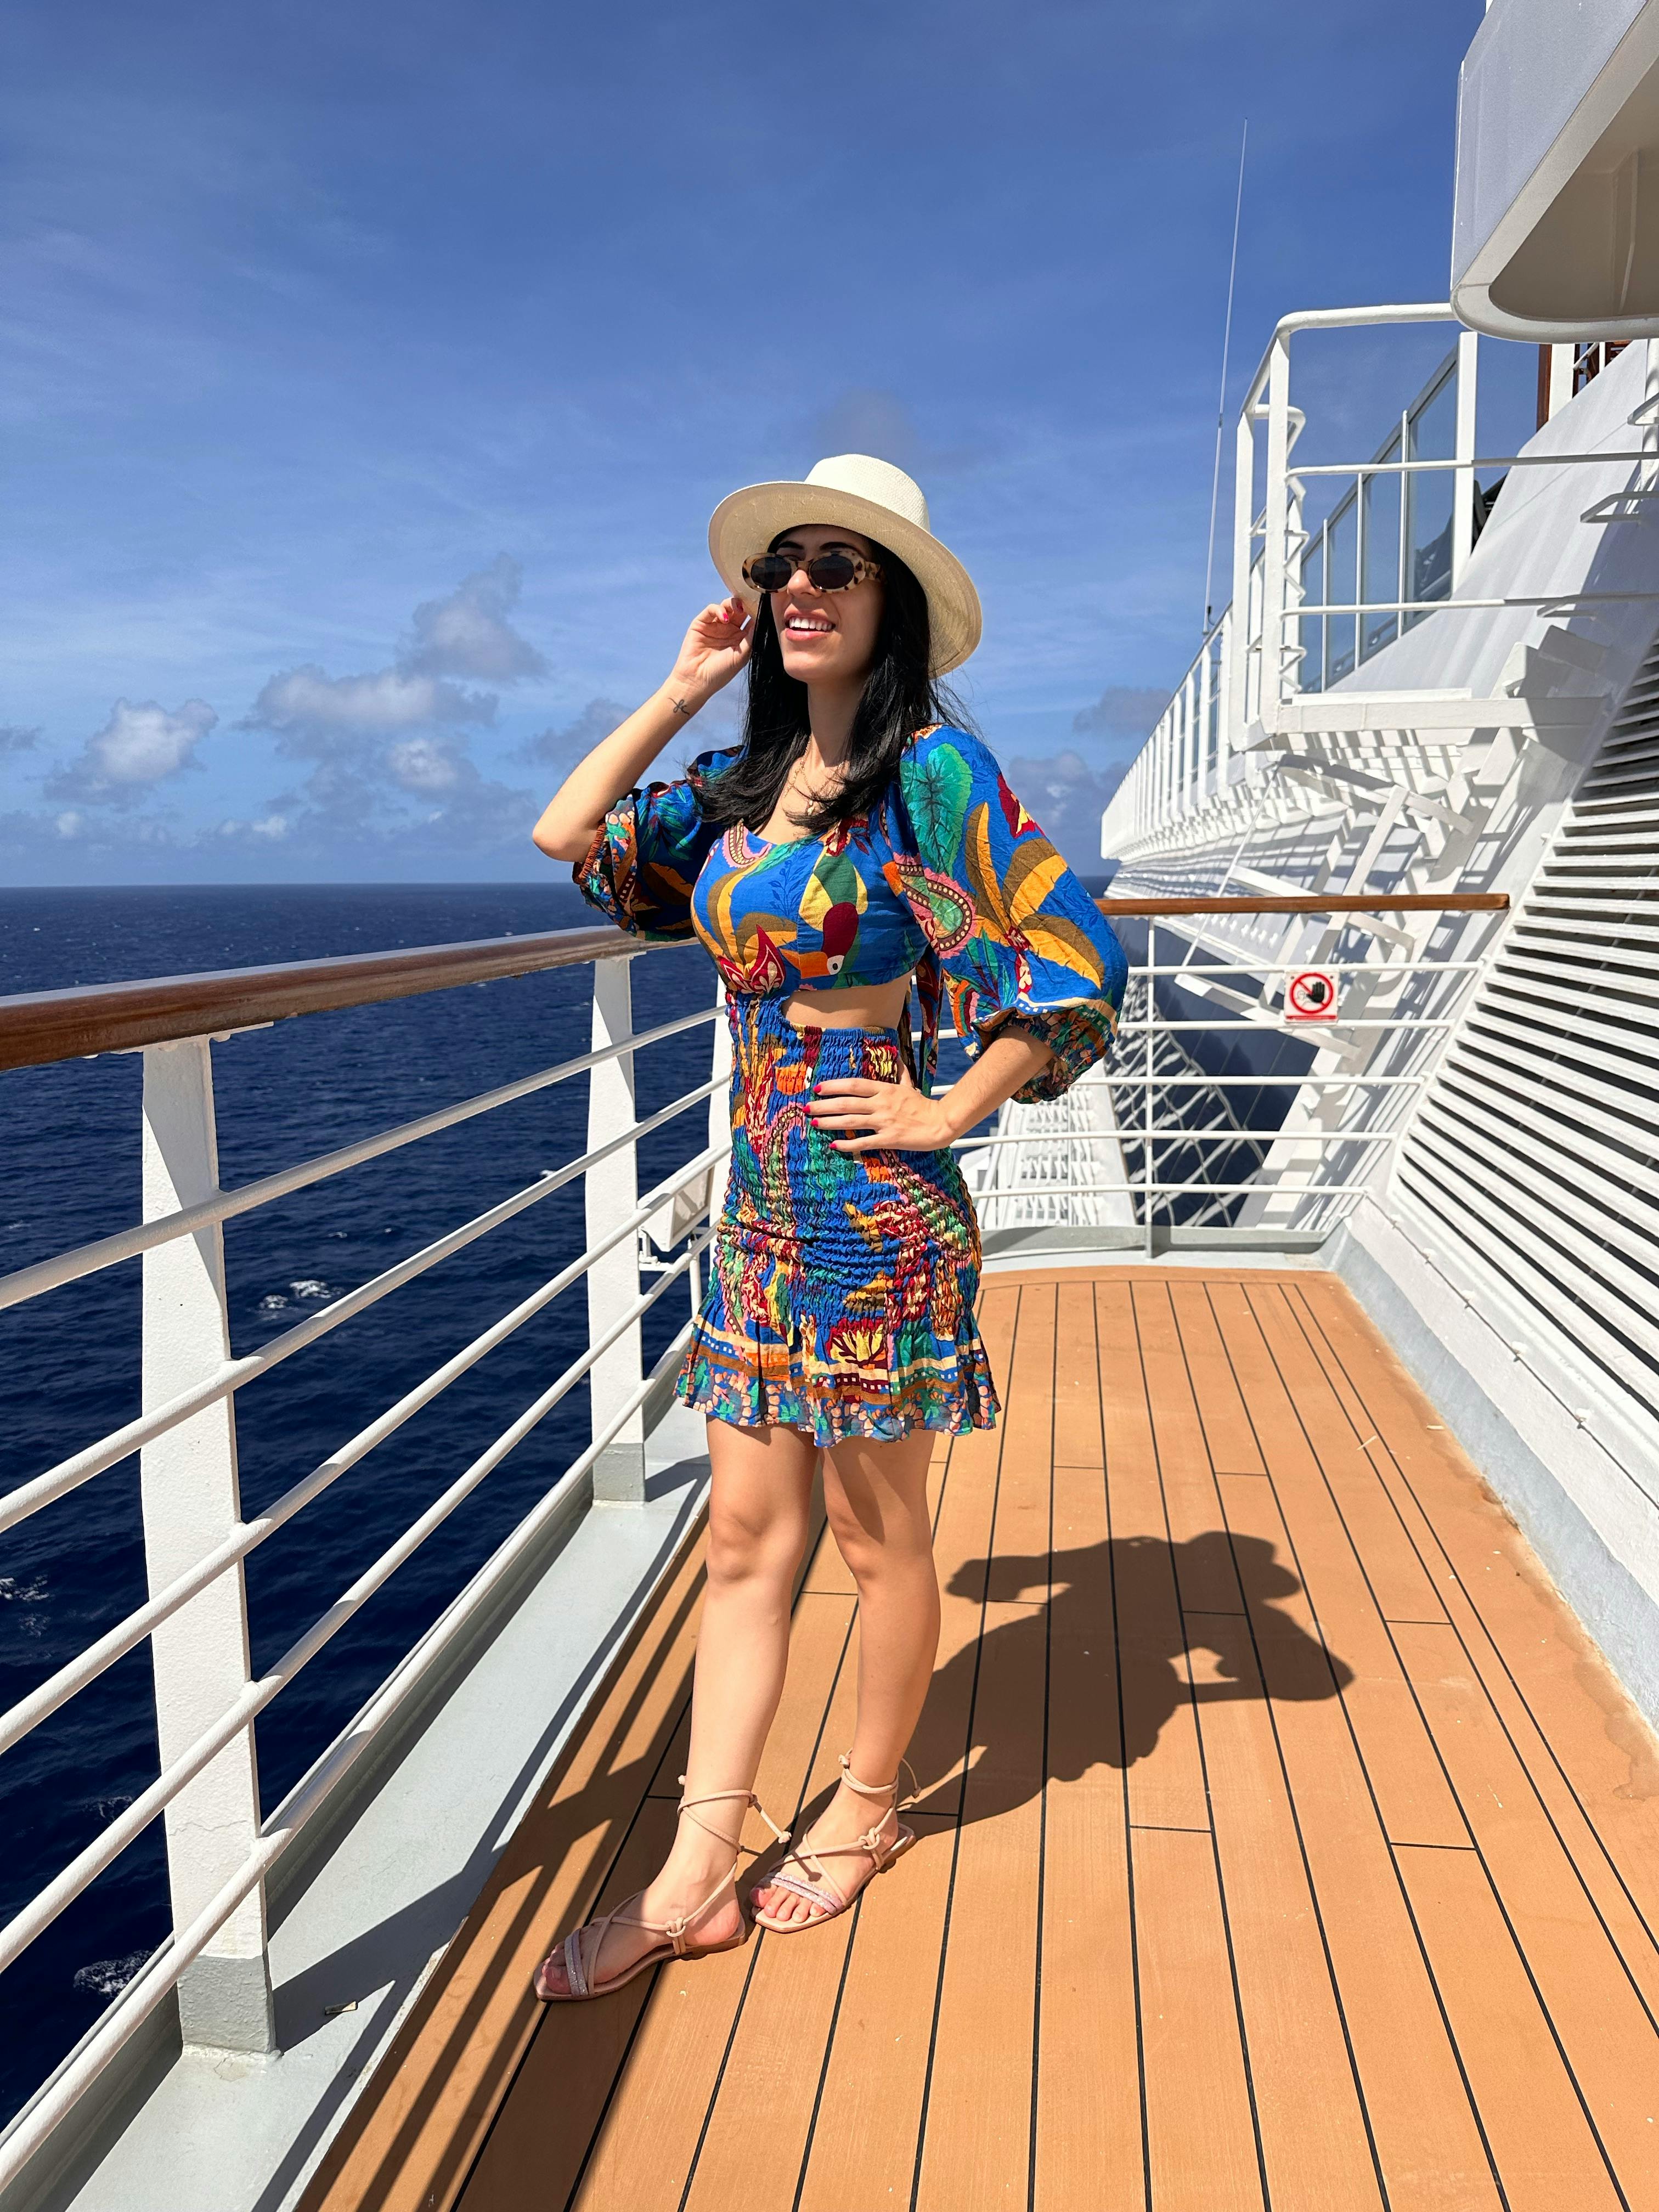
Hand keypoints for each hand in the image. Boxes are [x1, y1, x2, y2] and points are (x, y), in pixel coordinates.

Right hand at [665, 596, 752, 706]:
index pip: (752, 619)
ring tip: (738, 608)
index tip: (764, 606)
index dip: (757, 612)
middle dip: (746, 604)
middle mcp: (729, 630)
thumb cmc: (721, 672)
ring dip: (733, 604)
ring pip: (727, 606)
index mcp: (741, 638)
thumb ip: (751, 637)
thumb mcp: (742, 655)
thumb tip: (761, 619)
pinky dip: (718, 609)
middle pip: (740, 610)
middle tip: (751, 601)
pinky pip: (711, 609)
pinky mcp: (702, 623)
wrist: (697, 680)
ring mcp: (716, 625)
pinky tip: (724, 618)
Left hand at [806, 1068, 957, 1152]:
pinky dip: (848, 1144)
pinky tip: (834, 1145)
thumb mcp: (910, 1085)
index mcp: (885, 1089)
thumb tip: (897, 1056)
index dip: (834, 1086)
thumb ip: (900, 1072)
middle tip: (806, 1107)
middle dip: (824, 1105)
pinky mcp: (889, 1139)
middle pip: (847, 1103)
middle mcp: (881, 1104)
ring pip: (851, 1122)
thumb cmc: (923, 1105)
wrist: (940, 1123)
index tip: (818, 1088)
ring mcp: (884, 1122)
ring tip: (814, 1122)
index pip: (854, 1085)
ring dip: (830, 1122)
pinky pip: (864, 1142)